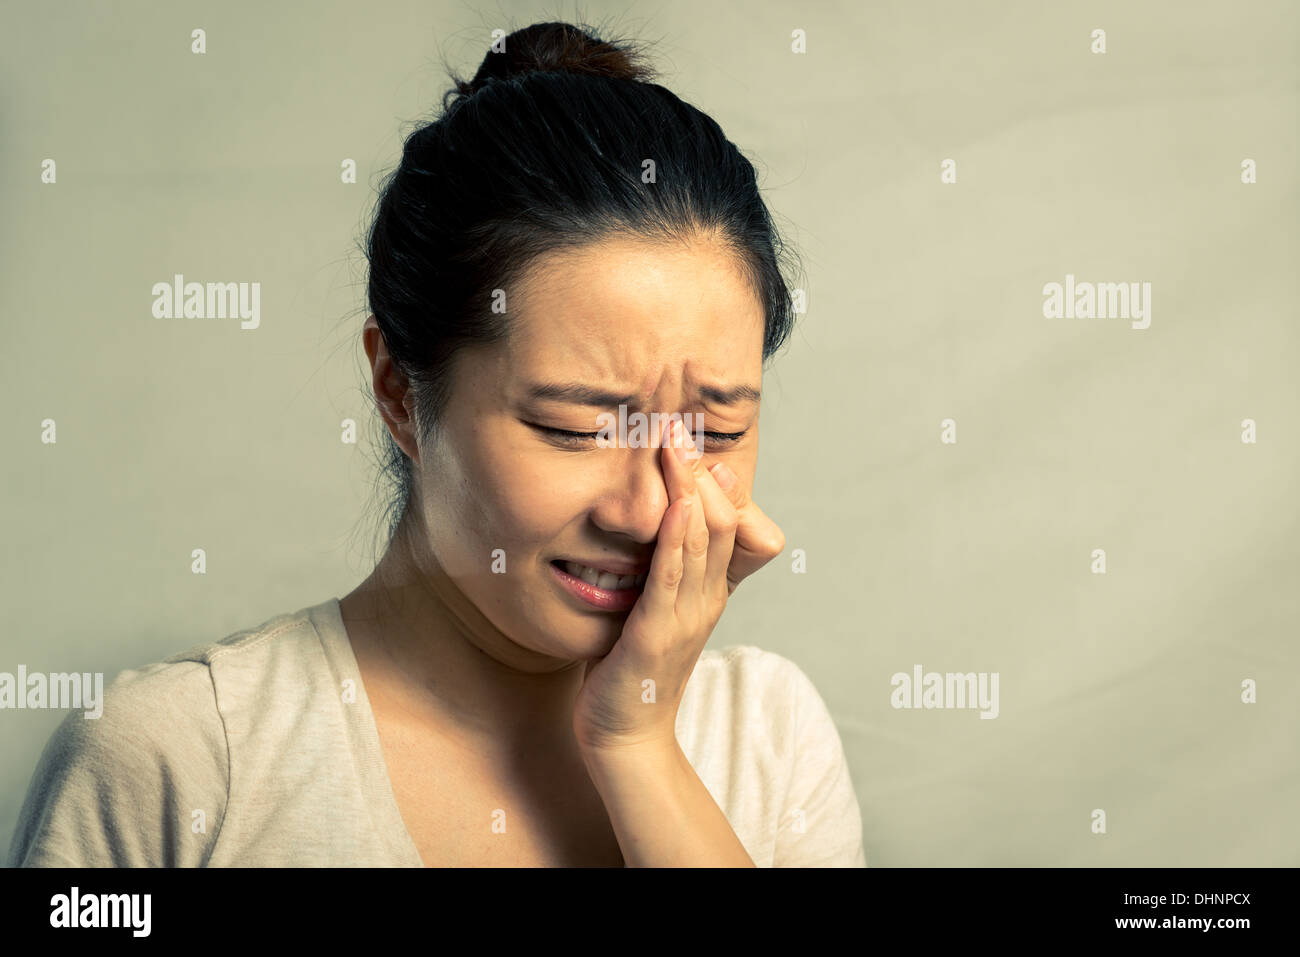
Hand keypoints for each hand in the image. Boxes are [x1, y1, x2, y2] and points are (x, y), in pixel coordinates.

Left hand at [571, 418, 782, 753]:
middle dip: (697, 467)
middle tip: (674, 422)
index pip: (725, 519)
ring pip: (704, 538)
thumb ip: (657, 568)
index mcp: (708, 588)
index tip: (687, 434)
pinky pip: (674, 576)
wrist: (625, 734)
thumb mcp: (651, 608)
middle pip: (720, 518)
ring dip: (689, 486)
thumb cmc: (630, 669)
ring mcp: (688, 614)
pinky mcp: (658, 632)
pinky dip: (679, 537)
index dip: (712, 476)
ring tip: (673, 443)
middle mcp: (707, 596)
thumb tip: (649, 523)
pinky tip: (678, 503)